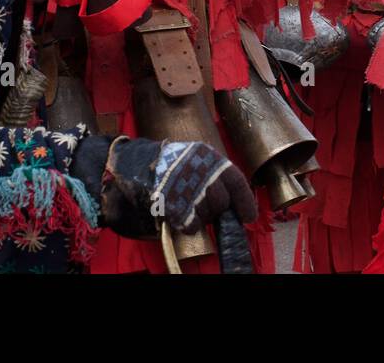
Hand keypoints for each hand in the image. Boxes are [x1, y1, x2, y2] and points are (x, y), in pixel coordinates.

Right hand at [102, 138, 257, 237]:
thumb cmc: (169, 162)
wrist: (135, 164)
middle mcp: (203, 172)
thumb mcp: (195, 158)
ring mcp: (189, 189)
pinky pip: (192, 225)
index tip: (248, 216)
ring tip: (188, 206)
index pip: (236, 181)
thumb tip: (231, 199)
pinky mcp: (176, 206)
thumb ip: (213, 173)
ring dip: (201, 216)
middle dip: (217, 209)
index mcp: (209, 158)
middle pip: (222, 202)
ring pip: (208, 214)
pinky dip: (189, 224)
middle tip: (206, 207)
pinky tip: (181, 216)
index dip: (244, 201)